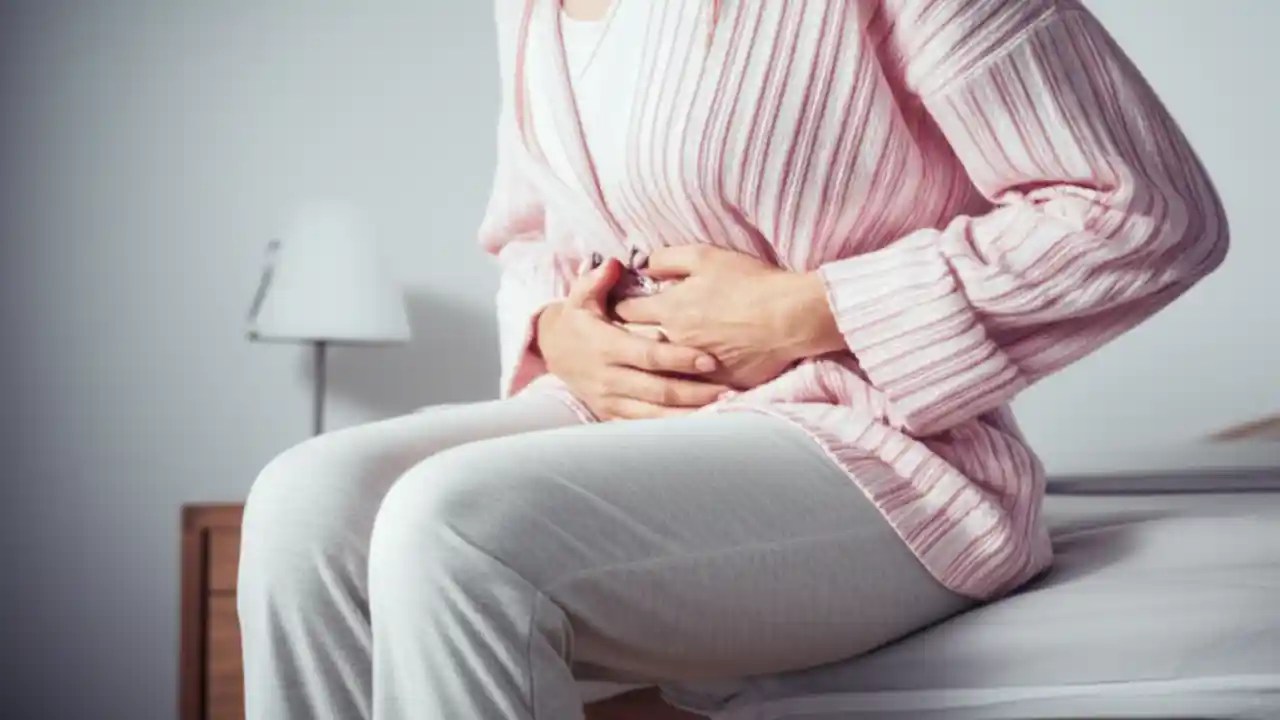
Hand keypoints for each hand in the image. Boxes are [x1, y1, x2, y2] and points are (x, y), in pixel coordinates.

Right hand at [535, 256, 734, 420]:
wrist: (551, 351)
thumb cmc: (577, 320)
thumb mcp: (579, 297)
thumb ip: (596, 280)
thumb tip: (612, 265)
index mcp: (606, 347)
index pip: (648, 355)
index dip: (679, 359)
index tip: (710, 359)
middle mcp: (609, 378)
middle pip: (658, 390)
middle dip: (695, 392)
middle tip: (728, 390)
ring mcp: (609, 400)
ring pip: (654, 414)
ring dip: (689, 414)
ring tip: (721, 408)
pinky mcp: (610, 415)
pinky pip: (644, 426)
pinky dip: (671, 427)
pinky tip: (698, 422)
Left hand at [611, 245, 845, 389]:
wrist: (791, 317)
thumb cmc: (750, 283)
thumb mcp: (706, 256)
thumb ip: (669, 258)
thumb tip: (645, 265)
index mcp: (670, 309)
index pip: (625, 311)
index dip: (620, 307)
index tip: (622, 307)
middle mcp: (675, 341)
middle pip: (635, 344)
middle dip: (627, 338)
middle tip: (626, 335)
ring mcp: (694, 367)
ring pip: (658, 371)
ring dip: (652, 366)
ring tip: (649, 360)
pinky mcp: (716, 385)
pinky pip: (689, 389)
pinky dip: (682, 384)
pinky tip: (681, 380)